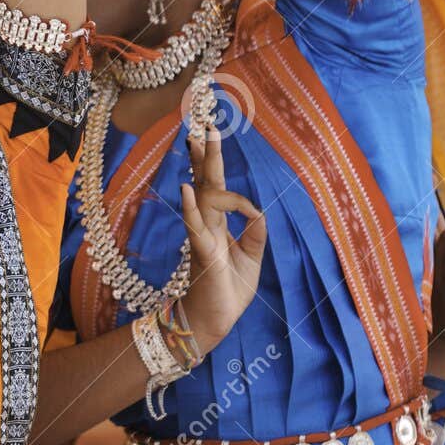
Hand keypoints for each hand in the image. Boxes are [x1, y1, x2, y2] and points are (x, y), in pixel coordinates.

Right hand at [178, 131, 266, 349]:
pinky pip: (196, 226)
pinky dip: (191, 208)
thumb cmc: (229, 290)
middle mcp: (207, 224)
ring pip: (203, 196)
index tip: (218, 152)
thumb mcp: (252, 257)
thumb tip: (258, 209)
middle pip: (207, 182)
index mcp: (218, 225)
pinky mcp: (202, 252)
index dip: (213, 165)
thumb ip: (256, 232)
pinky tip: (186, 189)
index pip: (214, 187)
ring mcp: (202, 236)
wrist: (215, 320)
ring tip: (197, 141)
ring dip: (201, 169)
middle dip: (207, 154)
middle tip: (205, 125)